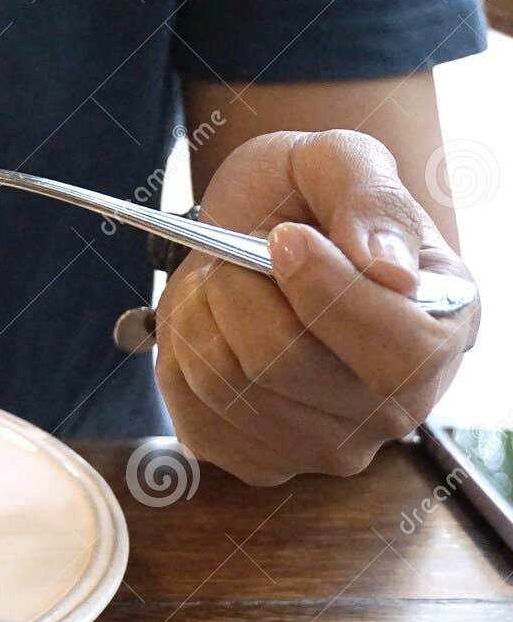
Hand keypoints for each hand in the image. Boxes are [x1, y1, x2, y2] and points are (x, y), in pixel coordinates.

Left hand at [155, 130, 478, 484]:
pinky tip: (209, 322)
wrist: (253, 239)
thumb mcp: (341, 162)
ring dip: (202, 312)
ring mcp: (323, 445)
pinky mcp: (254, 459)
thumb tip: (391, 273)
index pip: (398, 353)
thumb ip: (371, 199)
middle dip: (239, 287)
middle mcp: (393, 409)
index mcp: (442, 333)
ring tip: (221, 278)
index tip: (282, 236)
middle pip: (285, 365)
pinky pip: (189, 408)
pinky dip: (179, 348)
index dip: (326, 292)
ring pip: (225, 384)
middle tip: (237, 247)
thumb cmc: (308, 201)